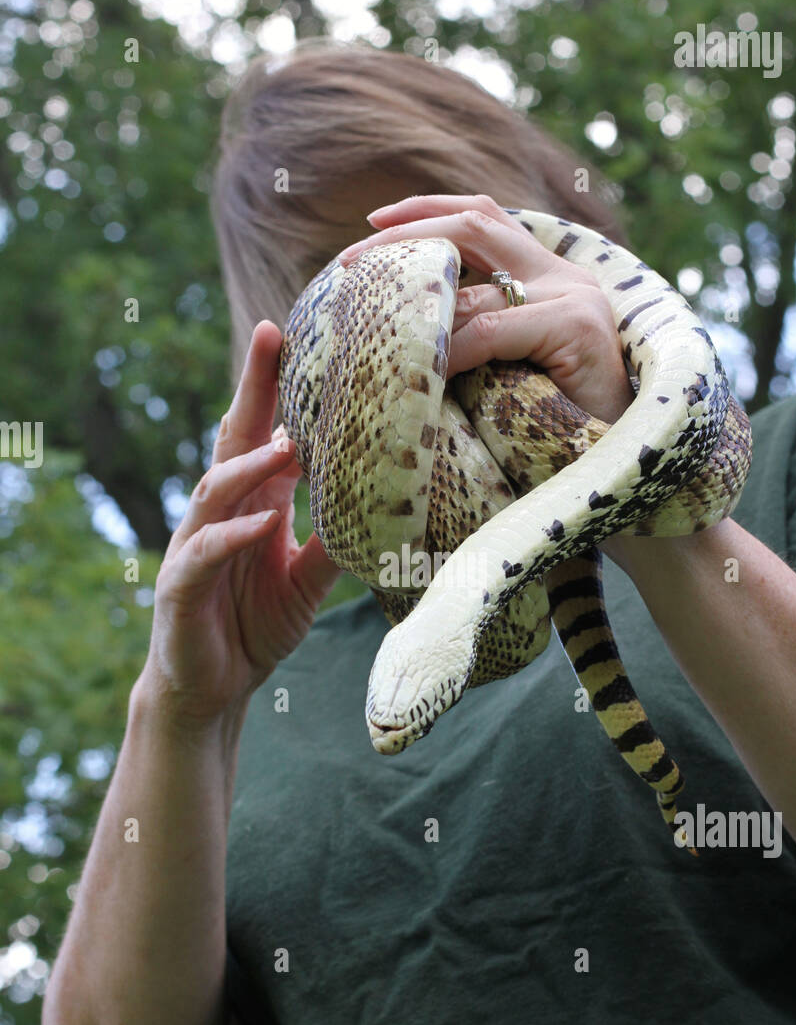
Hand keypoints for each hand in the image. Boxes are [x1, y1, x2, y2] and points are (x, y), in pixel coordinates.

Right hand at [140, 321, 341, 726]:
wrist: (209, 690)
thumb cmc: (252, 627)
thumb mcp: (306, 581)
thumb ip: (335, 543)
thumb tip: (386, 509)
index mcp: (252, 504)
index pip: (264, 432)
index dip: (276, 387)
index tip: (294, 334)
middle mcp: (220, 513)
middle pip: (233, 439)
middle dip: (251, 388)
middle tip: (271, 337)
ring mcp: (195, 545)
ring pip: (216, 488)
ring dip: (250, 463)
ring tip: (287, 443)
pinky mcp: (180, 585)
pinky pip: (205, 552)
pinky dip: (234, 534)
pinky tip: (264, 522)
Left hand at [338, 193, 633, 425]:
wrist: (619, 463)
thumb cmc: (557, 428)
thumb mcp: (507, 370)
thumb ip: (473, 336)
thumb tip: (400, 327)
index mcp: (549, 276)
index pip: (483, 217)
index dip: (426, 211)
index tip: (372, 225)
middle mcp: (565, 274)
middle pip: (475, 222)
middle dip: (407, 235)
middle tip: (352, 262)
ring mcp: (575, 296)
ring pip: (476, 288)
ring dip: (421, 313)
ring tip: (377, 330)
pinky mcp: (580, 326)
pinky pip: (492, 331)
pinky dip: (452, 350)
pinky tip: (426, 371)